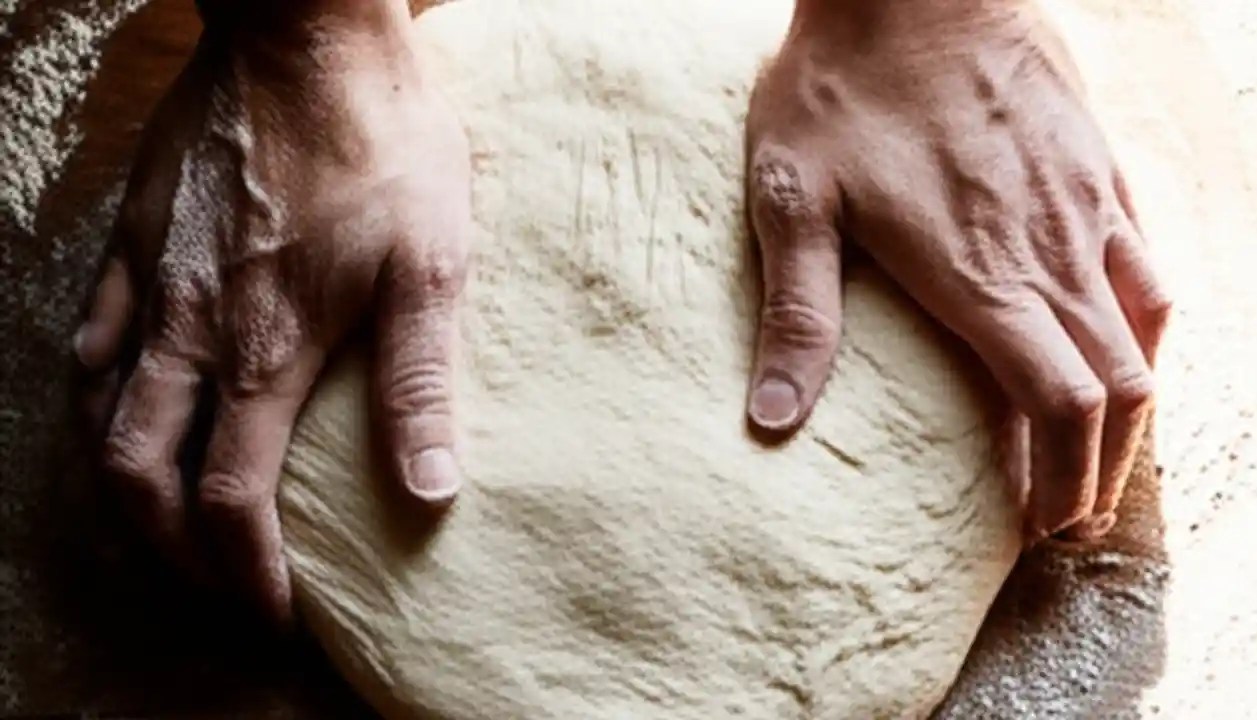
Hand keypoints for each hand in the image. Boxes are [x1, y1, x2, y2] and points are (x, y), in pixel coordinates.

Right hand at [76, 4, 470, 622]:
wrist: (309, 34)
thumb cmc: (383, 141)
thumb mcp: (431, 265)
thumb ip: (420, 384)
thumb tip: (431, 489)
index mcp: (267, 347)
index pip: (231, 500)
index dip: (247, 573)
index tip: (273, 611)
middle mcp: (192, 329)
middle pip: (142, 475)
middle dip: (172, 551)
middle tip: (215, 580)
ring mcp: (152, 281)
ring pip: (97, 414)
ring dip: (124, 486)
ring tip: (163, 521)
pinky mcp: (136, 234)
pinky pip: (88, 334)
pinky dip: (95, 394)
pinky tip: (119, 404)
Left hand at [743, 0, 1170, 542]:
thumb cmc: (841, 88)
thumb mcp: (795, 199)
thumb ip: (798, 315)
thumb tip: (771, 419)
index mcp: (979, 276)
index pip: (1058, 406)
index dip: (1060, 480)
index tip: (1041, 524)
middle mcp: (1051, 251)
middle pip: (1118, 387)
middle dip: (1102, 466)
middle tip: (1068, 514)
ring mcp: (1088, 206)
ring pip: (1145, 332)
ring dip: (1130, 405)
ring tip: (1096, 449)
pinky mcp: (1099, 166)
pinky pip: (1146, 262)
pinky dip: (1142, 326)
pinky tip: (1116, 341)